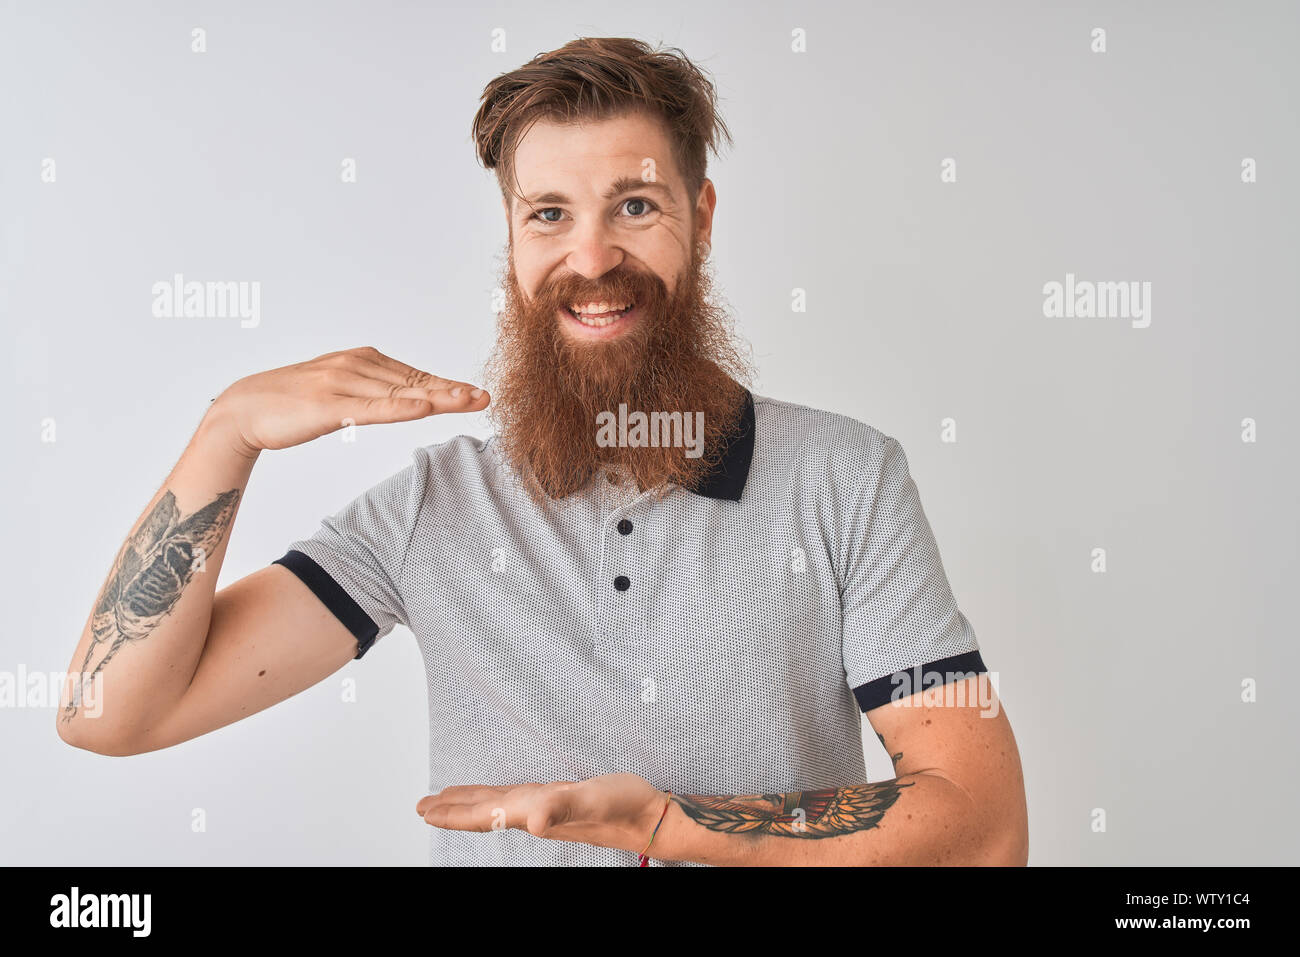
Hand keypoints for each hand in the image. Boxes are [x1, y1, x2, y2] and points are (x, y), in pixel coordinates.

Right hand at [204, 346, 489, 456]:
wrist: (243, 408)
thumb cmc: (291, 405)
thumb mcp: (340, 397)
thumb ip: (371, 395)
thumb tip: (405, 400)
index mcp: (361, 361)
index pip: (413, 376)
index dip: (447, 385)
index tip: (475, 394)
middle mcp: (356, 366)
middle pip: (414, 382)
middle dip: (452, 390)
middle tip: (485, 397)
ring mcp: (343, 383)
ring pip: (401, 393)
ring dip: (438, 397)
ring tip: (469, 402)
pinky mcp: (329, 404)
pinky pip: (373, 407)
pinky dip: (401, 407)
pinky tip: (425, 408)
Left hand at [416, 773, 668, 854]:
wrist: (651, 816)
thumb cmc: (625, 805)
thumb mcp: (593, 799)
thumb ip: (562, 808)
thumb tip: (534, 820)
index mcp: (535, 810)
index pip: (483, 814)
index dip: (453, 813)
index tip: (425, 810)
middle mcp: (536, 811)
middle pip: (484, 813)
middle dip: (452, 811)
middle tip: (423, 807)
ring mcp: (547, 807)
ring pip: (498, 807)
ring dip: (471, 805)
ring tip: (449, 801)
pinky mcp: (560, 799)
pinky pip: (518, 799)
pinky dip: (498, 797)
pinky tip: (502, 796)